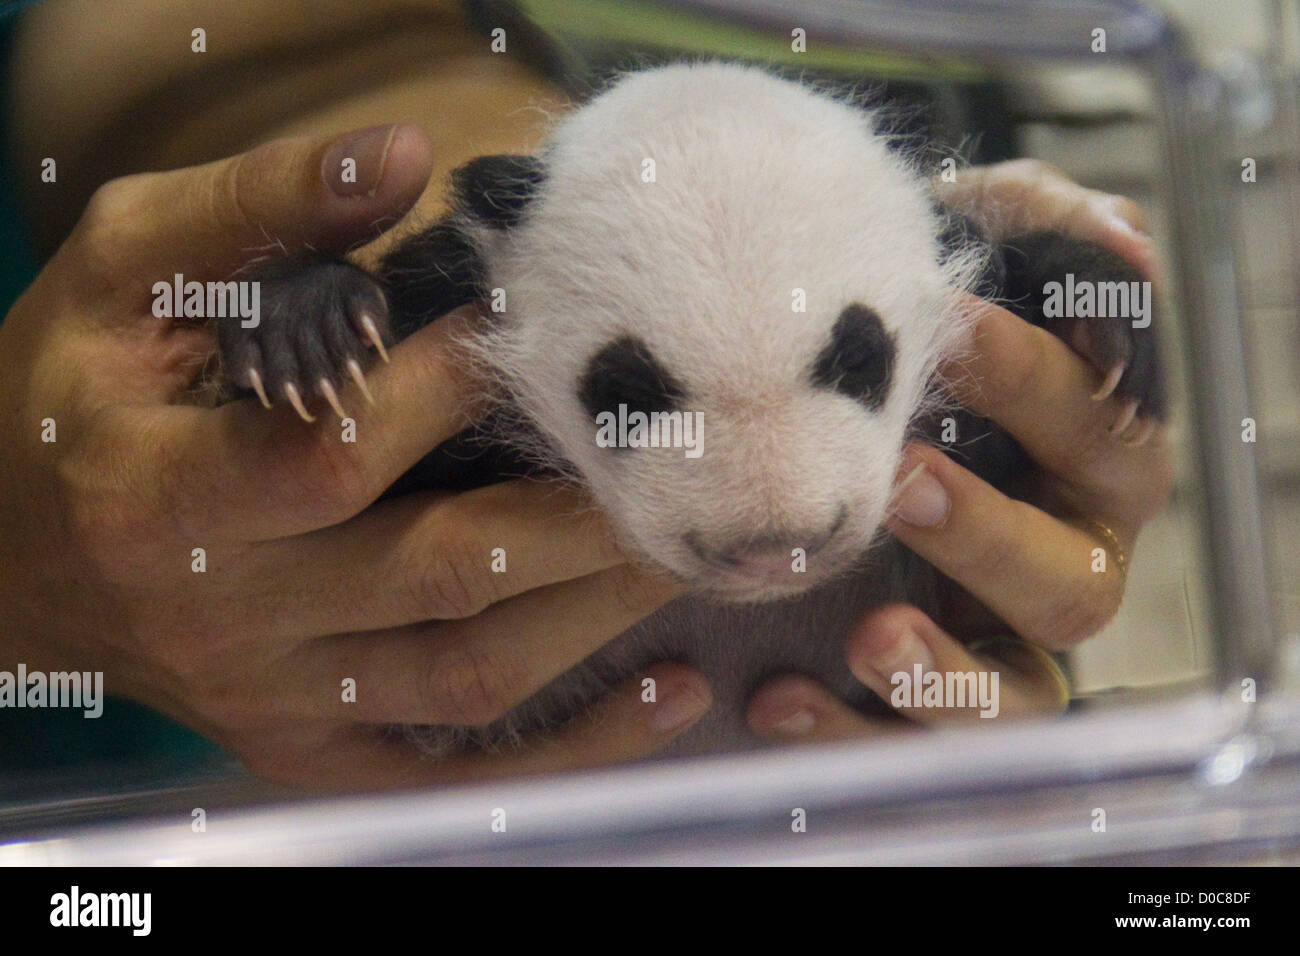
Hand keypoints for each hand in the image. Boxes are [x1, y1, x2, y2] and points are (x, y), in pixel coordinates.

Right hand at [0, 126, 708, 788]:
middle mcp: (224, 612)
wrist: (7, 554)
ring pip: (466, 674)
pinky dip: (569, 746)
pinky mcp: (307, 745)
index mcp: (167, 489)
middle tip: (683, 464)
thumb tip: (402, 155)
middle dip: (579, 516)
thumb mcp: (122, 273)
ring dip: (598, 616)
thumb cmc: (71, 395)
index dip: (455, 391)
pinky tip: (667, 695)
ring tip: (693, 550)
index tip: (549, 336)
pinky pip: (450, 771)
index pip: (338, 448)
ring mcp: (273, 695)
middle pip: (438, 572)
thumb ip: (254, 208)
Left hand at [747, 160, 1173, 740]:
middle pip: (1075, 574)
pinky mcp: (942, 710)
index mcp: (1086, 456)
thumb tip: (1116, 235)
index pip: (1102, 424)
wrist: (806, 439)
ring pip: (1023, 686)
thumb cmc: (903, 343)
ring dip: (947, 666)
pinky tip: (779, 696)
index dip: (1038, 379)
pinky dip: (853, 728)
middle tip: (901, 476)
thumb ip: (1033, 230)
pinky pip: (920, 748)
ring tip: (869, 632)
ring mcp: (1009, 645)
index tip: (947, 326)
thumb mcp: (959, 266)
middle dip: (990, 529)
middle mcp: (1068, 557)